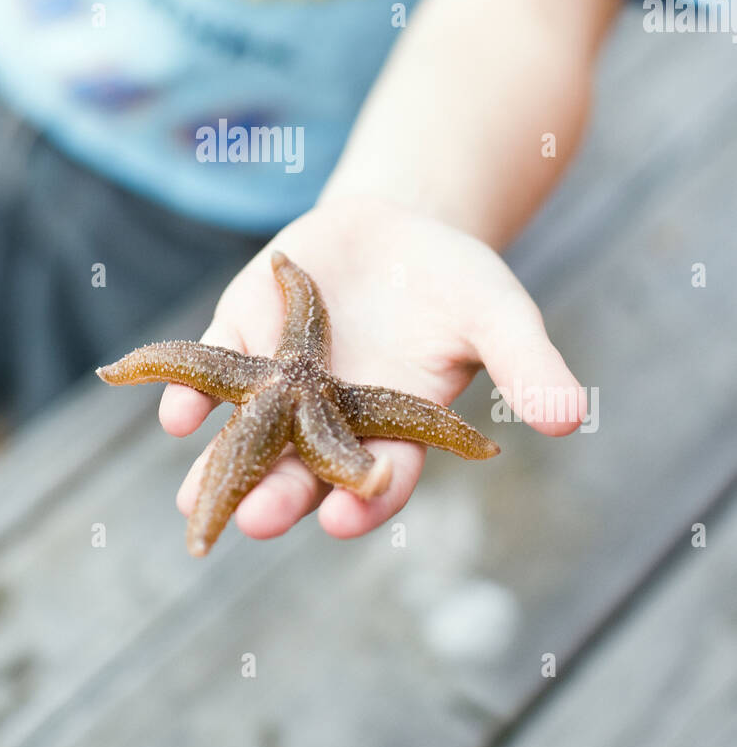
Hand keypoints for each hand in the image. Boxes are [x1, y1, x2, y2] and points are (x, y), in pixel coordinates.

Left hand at [161, 195, 584, 542]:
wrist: (397, 225)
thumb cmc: (456, 280)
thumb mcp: (498, 312)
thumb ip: (527, 364)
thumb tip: (570, 417)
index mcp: (394, 427)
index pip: (379, 477)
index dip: (364, 500)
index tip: (346, 519)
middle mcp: (330, 418)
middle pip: (302, 470)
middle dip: (279, 497)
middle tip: (256, 521)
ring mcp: (282, 380)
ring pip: (246, 434)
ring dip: (219, 467)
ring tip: (192, 502)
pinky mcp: (244, 335)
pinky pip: (213, 370)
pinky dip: (192, 395)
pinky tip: (176, 415)